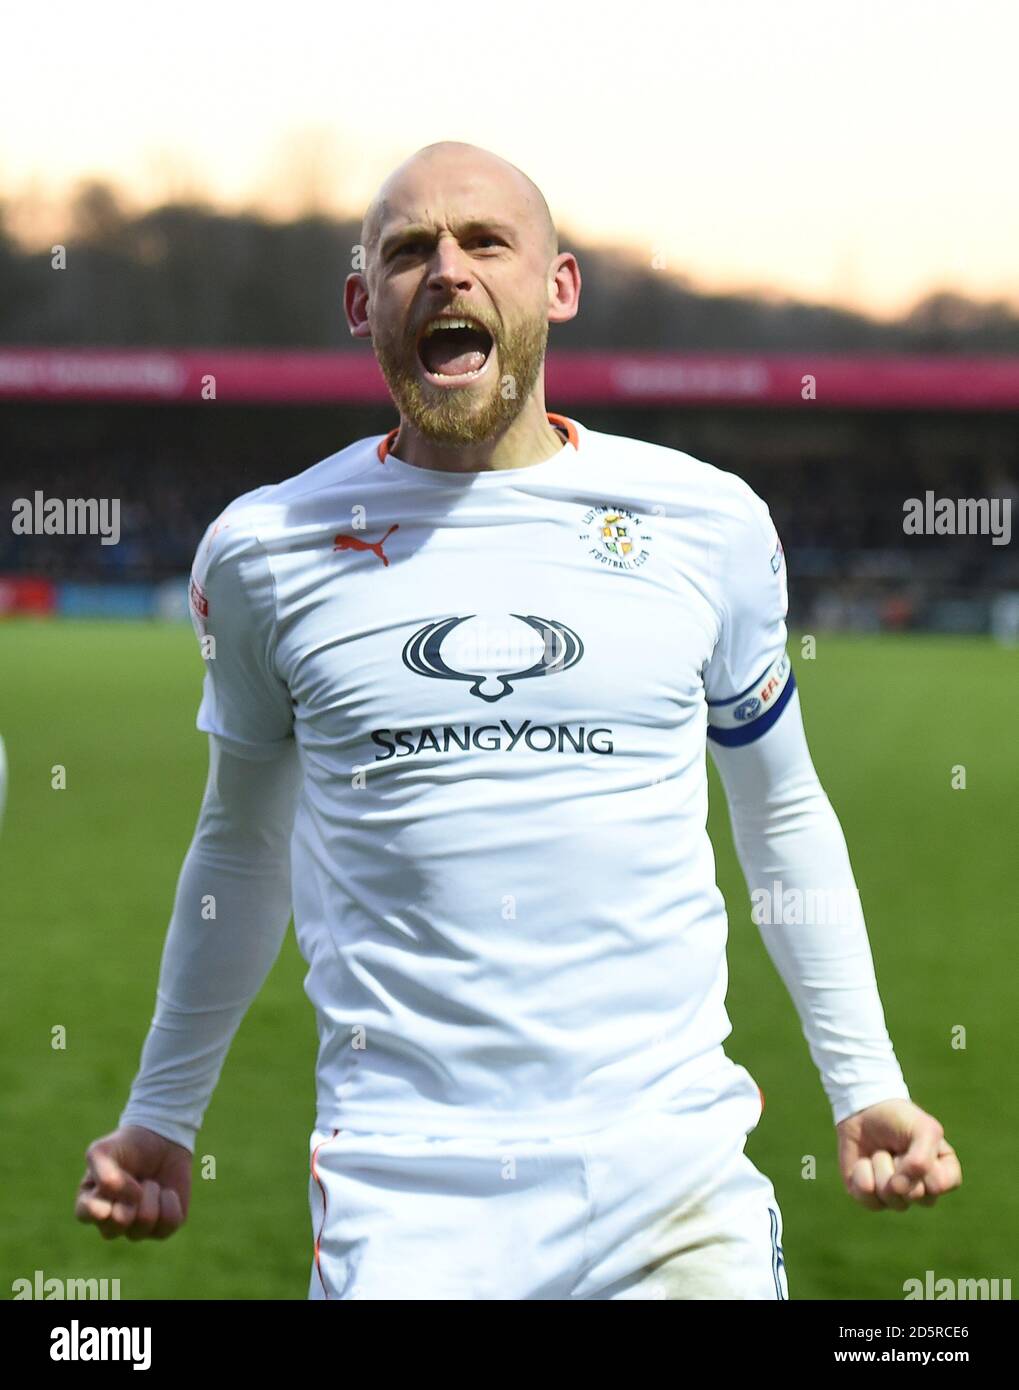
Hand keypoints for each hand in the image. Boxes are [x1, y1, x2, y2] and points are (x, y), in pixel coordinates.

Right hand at [75, 1126, 191, 1240]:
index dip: (100, 1200)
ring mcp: (136, 1229)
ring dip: (152, 1192)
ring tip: (150, 1182)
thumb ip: (105, 1175)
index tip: (111, 1181)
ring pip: (145, 1221)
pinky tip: (166, 1192)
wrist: (162, 1140)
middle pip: (117, 1224)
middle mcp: (110, 1224)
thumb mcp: (104, 1150)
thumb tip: (130, 1200)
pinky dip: (171, 1200)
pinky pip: (170, 1222)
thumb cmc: (126, 1147)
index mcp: (90, 1204)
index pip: (85, 1214)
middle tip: (137, 1180)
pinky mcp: (162, 1228)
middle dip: (132, 1194)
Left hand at [837, 1099, 960, 1210]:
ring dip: (880, 1165)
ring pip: (891, 1196)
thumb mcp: (923, 1128)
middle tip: (896, 1147)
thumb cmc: (899, 1119)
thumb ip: (922, 1160)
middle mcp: (923, 1192)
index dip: (924, 1163)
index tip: (918, 1142)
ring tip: (881, 1151)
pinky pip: (868, 1197)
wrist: (863, 1110)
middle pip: (914, 1195)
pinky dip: (862, 1172)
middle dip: (899, 1163)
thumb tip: (899, 1188)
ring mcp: (898, 1198)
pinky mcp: (872, 1199)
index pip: (939, 1185)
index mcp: (943, 1175)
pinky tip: (864, 1161)